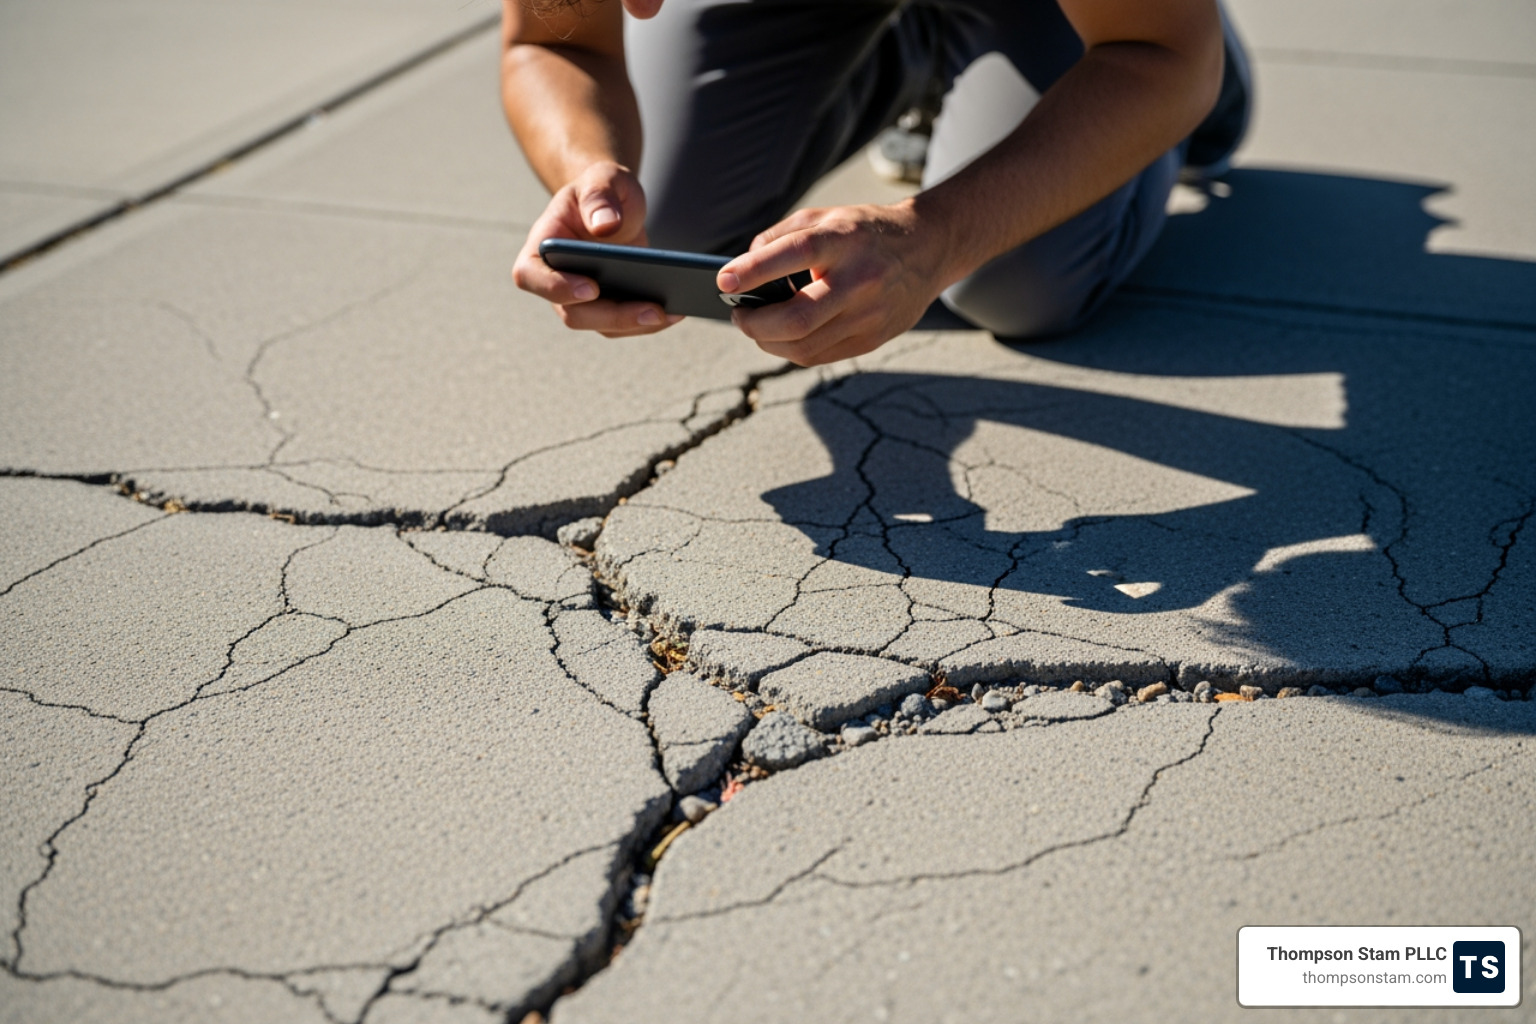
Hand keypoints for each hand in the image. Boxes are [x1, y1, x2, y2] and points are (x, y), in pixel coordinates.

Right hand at [512, 161, 682, 336]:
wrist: (613, 206)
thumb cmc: (601, 190)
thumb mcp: (602, 180)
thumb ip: (599, 195)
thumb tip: (606, 225)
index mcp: (542, 247)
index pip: (532, 275)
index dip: (557, 287)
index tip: (592, 287)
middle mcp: (554, 280)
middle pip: (573, 312)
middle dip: (614, 316)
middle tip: (652, 310)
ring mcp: (579, 299)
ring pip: (601, 325)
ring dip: (636, 323)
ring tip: (671, 312)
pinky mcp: (605, 308)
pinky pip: (623, 325)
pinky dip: (648, 323)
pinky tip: (675, 312)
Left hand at [717, 201, 949, 365]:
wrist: (928, 249)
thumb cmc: (865, 232)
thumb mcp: (826, 216)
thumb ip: (781, 237)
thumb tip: (742, 267)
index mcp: (846, 240)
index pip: (797, 253)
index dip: (755, 269)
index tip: (724, 280)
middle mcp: (861, 279)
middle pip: (797, 318)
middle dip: (754, 323)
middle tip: (738, 314)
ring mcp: (869, 315)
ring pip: (804, 346)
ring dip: (767, 341)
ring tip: (755, 326)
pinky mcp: (872, 339)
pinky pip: (819, 357)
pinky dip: (790, 349)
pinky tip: (781, 337)